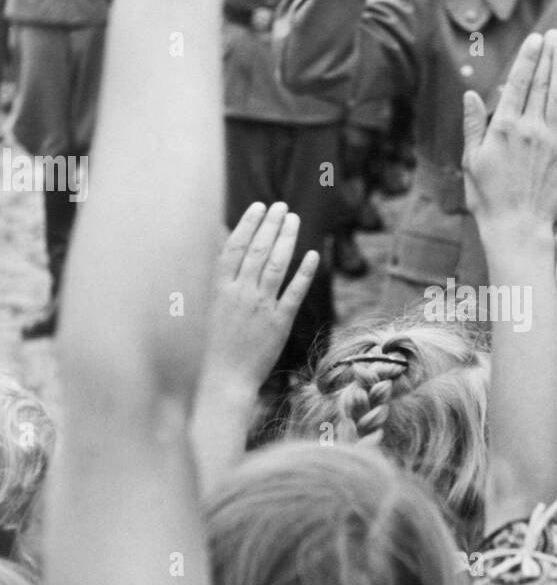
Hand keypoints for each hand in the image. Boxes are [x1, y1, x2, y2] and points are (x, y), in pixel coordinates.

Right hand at [203, 201, 319, 392]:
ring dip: (286, 239)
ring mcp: (260, 307)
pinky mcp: (279, 323)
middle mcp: (240, 294)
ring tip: (294, 220)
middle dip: (270, 224)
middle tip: (282, 206)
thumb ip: (226, 281)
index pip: (234, 248)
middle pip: (257, 251)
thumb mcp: (215, 308)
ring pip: (276, 265)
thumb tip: (234, 253)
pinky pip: (295, 292)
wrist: (225, 378)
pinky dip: (305, 272)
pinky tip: (313, 254)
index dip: (247, 224)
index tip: (258, 207)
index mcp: (221, 289)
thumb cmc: (219, 344)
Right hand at [462, 29, 556, 239]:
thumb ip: (473, 125)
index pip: (519, 83)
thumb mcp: (471, 160)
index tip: (535, 38)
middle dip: (548, 55)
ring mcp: (552, 143)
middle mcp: (531, 130)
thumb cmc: (487, 197)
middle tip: (554, 34)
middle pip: (542, 84)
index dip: (528, 58)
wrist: (517, 227)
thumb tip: (469, 94)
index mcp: (505, 127)